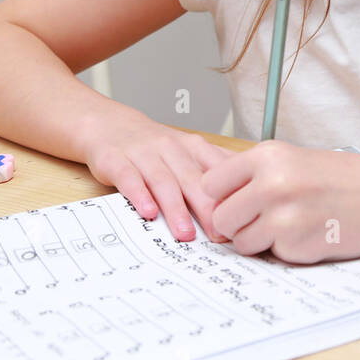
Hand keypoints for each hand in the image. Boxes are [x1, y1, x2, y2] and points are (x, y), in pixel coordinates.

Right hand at [83, 112, 238, 241]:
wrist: (108, 124)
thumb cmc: (155, 146)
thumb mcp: (189, 150)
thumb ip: (216, 168)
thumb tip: (251, 191)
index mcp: (193, 147)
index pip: (217, 171)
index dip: (231, 195)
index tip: (242, 220)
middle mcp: (171, 149)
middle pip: (193, 179)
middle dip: (208, 208)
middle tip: (219, 234)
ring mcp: (143, 154)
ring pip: (163, 181)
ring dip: (175, 208)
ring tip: (185, 233)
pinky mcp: (116, 161)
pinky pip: (129, 178)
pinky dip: (139, 195)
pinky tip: (148, 212)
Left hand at [201, 140, 359, 262]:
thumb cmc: (340, 179)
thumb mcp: (292, 161)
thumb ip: (251, 174)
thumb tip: (202, 185)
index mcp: (267, 156)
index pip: (211, 184)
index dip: (222, 197)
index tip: (239, 201)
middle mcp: (271, 182)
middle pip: (220, 217)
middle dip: (238, 224)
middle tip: (266, 218)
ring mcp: (283, 215)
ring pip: (240, 241)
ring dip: (259, 240)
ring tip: (291, 224)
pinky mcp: (296, 243)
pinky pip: (270, 254)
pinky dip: (285, 250)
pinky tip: (309, 233)